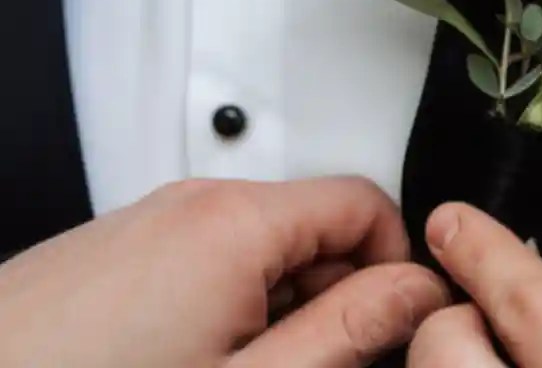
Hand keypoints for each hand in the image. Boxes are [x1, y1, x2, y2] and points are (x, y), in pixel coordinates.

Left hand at [0, 178, 450, 366]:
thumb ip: (349, 332)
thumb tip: (416, 292)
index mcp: (234, 223)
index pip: (368, 205)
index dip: (395, 269)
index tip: (387, 327)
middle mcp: (188, 206)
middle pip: (313, 228)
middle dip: (333, 298)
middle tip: (312, 367)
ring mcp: (142, 225)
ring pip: (257, 252)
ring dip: (275, 311)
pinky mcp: (109, 253)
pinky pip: (200, 264)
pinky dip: (219, 311)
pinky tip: (190, 365)